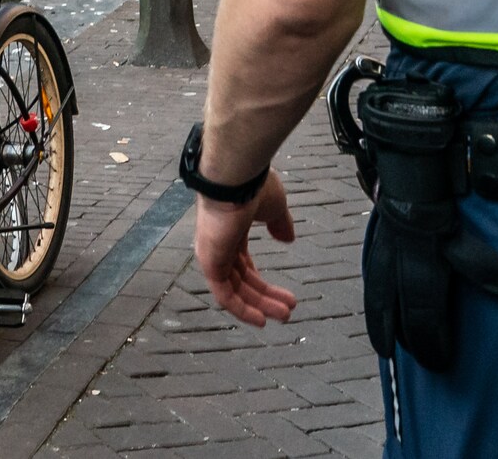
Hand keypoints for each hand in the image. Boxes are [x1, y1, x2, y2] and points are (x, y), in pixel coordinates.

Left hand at [194, 172, 297, 326]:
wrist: (236, 177)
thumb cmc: (253, 186)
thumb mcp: (274, 207)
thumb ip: (279, 223)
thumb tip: (287, 238)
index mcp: (232, 231)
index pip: (244, 265)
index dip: (262, 283)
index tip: (285, 296)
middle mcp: (219, 244)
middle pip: (242, 281)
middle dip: (265, 298)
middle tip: (287, 312)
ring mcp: (212, 253)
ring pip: (235, 290)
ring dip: (259, 305)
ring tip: (284, 315)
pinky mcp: (209, 262)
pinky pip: (223, 293)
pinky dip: (240, 309)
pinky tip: (260, 320)